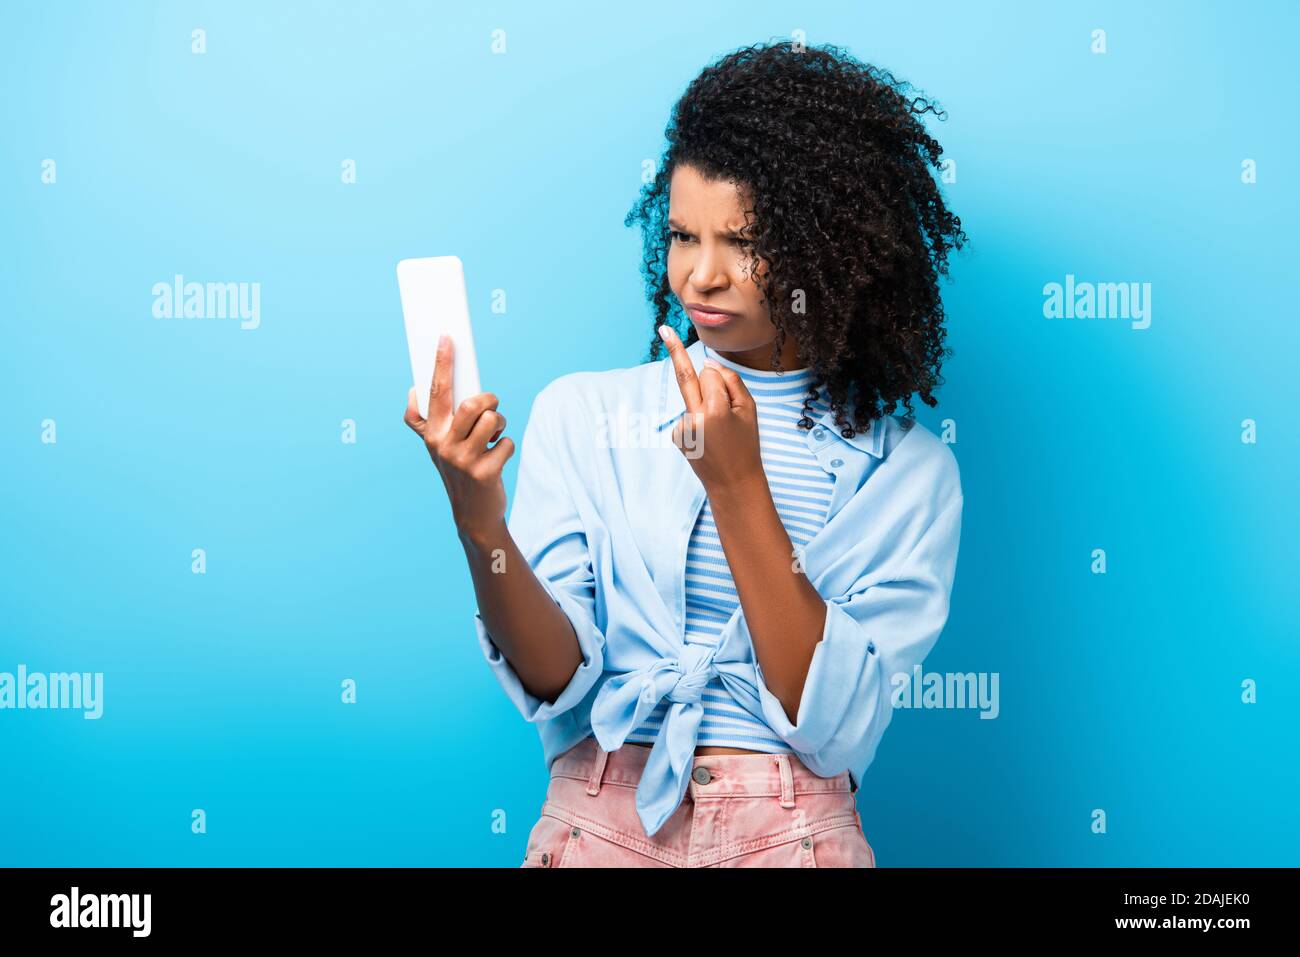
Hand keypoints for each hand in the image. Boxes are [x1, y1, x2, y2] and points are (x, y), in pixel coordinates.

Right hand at [404, 334, 513, 541]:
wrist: (472, 513)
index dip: (441, 363)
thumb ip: (423, 420)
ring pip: (491, 420)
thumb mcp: (437, 445)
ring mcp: (463, 460)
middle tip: (490, 407)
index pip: (436, 391)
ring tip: (494, 434)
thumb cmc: (457, 469)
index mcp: (431, 432)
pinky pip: (507, 443)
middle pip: (472, 404)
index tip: (446, 338)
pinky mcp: (484, 473)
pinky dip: (507, 446)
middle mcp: (443, 444)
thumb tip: (413, 390)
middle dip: (489, 400)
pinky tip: (497, 457)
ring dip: (500, 423)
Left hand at [658, 324, 764, 493]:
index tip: (683, 338)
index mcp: (715, 411)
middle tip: (663, 328)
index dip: (721, 379)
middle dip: (675, 351)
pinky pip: (689, 414)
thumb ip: (730, 382)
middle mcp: (695, 418)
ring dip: (705, 406)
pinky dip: (699, 419)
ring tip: (721, 433)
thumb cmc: (746, 445)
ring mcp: (683, 429)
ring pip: (693, 399)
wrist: (733, 483)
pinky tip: (709, 438)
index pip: (710, 374)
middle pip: (687, 377)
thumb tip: (708, 365)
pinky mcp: (676, 436)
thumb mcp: (750, 411)